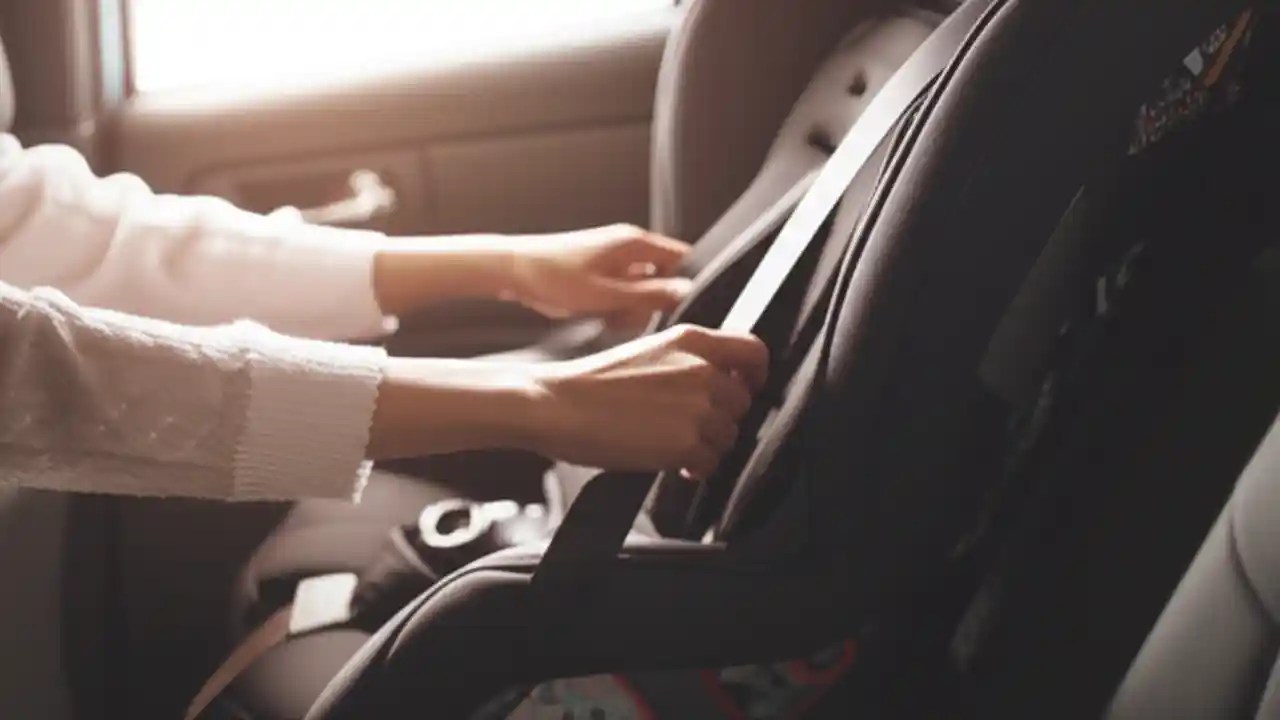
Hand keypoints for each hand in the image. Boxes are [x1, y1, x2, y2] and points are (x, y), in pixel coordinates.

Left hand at [509, 224, 693, 327]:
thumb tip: (684, 291)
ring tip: (608, 319)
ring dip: (630, 310)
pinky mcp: (599, 273)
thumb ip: (649, 295)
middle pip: (661, 279)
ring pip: (639, 290)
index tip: (667, 308)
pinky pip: (620, 293)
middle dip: (649, 305)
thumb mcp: (607, 294)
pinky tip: (599, 317)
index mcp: (634, 243)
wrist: (514, 271)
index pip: (680, 258)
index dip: (680, 285)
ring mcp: (613, 260)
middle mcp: (627, 248)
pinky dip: (614, 308)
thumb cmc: (554, 276)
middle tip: (628, 319)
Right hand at [528, 325, 768, 478]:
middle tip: (694, 428)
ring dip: (709, 445)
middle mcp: (702, 370)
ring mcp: (697, 407)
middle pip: (742, 401)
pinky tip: (676, 464)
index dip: (757, 374)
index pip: (754, 350)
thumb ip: (690, 361)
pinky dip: (697, 468)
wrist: (559, 405)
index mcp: (692, 340)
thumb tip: (719, 382)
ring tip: (678, 446)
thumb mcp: (650, 351)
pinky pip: (712, 462)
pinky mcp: (686, 443)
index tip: (749, 386)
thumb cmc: (594, 383)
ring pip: (729, 435)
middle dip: (722, 418)